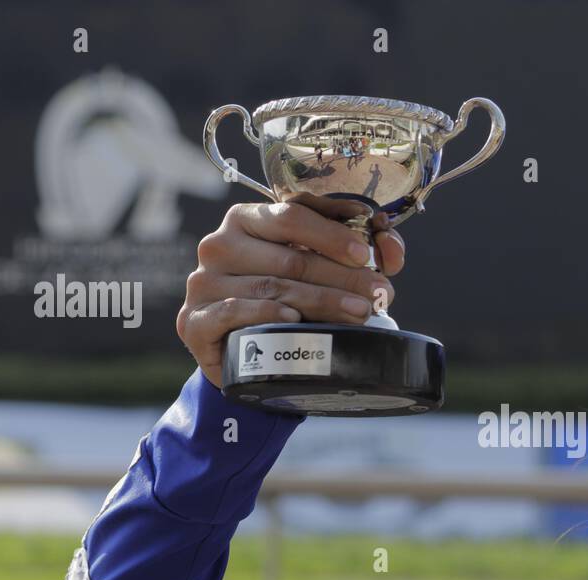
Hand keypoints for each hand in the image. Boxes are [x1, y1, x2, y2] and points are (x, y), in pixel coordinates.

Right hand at [177, 197, 404, 387]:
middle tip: (379, 293)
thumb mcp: (317, 273)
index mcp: (248, 220)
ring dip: (322, 300)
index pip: (292, 213)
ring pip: (273, 287)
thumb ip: (354, 254)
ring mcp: (204, 282)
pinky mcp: (194, 320)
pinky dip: (268, 315)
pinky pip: (235, 313)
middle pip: (290, 256)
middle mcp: (220, 244)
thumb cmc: (287, 307)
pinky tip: (295, 320)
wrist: (244, 358)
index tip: (367, 252)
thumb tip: (392, 247)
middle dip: (342, 275)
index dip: (333, 232)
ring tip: (360, 313)